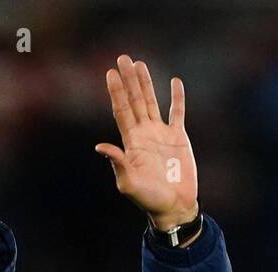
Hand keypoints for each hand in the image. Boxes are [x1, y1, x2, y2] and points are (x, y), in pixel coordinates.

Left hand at [96, 54, 198, 231]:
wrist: (173, 206)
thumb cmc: (148, 199)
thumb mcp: (128, 183)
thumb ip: (117, 162)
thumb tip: (100, 146)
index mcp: (131, 142)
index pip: (121, 111)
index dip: (116, 93)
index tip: (110, 74)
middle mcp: (144, 134)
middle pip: (134, 101)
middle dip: (128, 80)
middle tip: (122, 58)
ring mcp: (160, 134)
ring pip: (151, 102)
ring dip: (146, 83)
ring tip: (139, 63)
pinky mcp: (178, 137)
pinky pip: (177, 112)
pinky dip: (177, 97)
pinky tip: (174, 82)